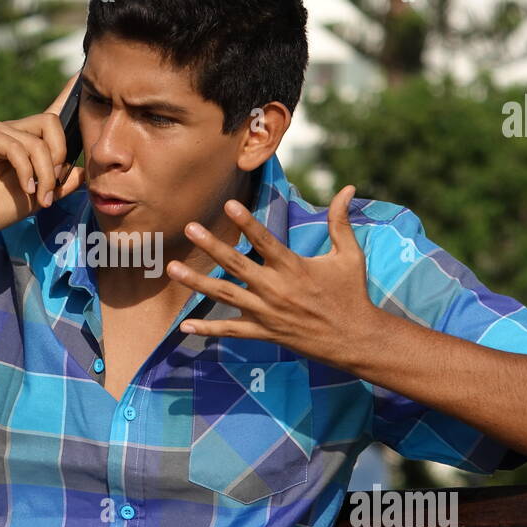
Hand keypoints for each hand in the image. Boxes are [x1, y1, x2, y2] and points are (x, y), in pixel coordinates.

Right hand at [0, 72, 86, 235]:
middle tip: (55, 184)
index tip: (81, 73)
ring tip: (42, 198)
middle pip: (51, 122)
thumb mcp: (38, 198)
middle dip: (60, 156)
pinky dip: (27, 172)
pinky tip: (26, 189)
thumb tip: (83, 172)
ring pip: (37, 142)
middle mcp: (15, 131)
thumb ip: (60, 185)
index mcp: (28, 141)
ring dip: (45, 174)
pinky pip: (17, 148)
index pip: (52, 112)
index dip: (67, 92)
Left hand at [166, 185, 380, 368]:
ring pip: (224, 296)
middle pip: (235, 265)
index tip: (228, 204)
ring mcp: (266, 313)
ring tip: (172, 268)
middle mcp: (275, 289)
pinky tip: (184, 326)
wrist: (354, 339)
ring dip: (197, 282)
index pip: (264, 241)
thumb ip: (340, 221)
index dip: (246, 222)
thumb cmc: (351, 293)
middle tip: (190, 228)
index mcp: (293, 268)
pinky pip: (230, 331)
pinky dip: (207, 329)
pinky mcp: (264, 333)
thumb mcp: (350, 255)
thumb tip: (348, 187)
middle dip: (211, 246)